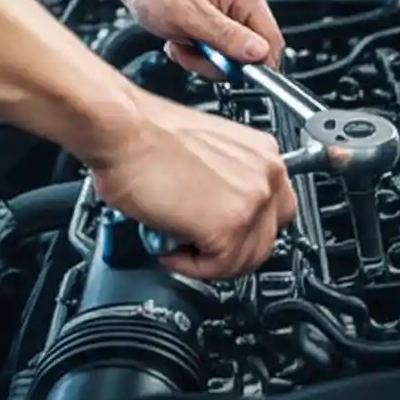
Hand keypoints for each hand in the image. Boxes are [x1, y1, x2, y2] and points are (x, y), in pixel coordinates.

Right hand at [88, 91, 297, 279]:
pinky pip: (221, 267)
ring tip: (179, 248)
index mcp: (263, 154)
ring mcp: (253, 200)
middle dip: (231, 250)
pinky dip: (192, 267)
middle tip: (200, 249)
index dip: (246, 229)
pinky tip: (171, 251)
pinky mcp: (230, 224)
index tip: (222, 235)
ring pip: (248, 258)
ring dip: (210, 262)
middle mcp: (267, 174)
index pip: (276, 208)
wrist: (123, 132)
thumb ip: (226, 184)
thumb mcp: (207, 156)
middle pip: (268, 236)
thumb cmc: (146, 137)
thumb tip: (216, 213)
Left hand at [111, 0, 285, 78]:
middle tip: (195, 53)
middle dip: (221, 61)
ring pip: (233, 55)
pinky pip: (220, 49)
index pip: (271, 42)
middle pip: (252, 52)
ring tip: (183, 44)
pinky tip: (182, 41)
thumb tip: (259, 54)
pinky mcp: (218, 19)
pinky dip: (199, 53)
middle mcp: (245, 1)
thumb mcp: (189, 16)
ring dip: (205, 58)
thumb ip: (227, 37)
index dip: (252, 63)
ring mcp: (232, 11)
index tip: (225, 68)